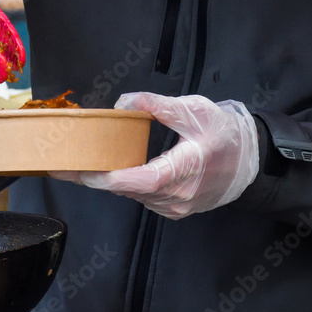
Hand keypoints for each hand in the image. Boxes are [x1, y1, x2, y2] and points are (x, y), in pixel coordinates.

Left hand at [53, 92, 258, 218]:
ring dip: (107, 181)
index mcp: (185, 170)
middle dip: (94, 177)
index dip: (110, 178)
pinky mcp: (173, 209)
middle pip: (128, 189)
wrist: (250, 162)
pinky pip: (141, 197)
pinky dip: (124, 184)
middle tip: (62, 164)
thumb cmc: (225, 134)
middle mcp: (178, 195)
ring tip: (77, 164)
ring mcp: (176, 206)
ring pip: (132, 195)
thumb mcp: (194, 110)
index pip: (141, 180)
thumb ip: (157, 105)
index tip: (83, 171)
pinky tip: (107, 170)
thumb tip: (124, 102)